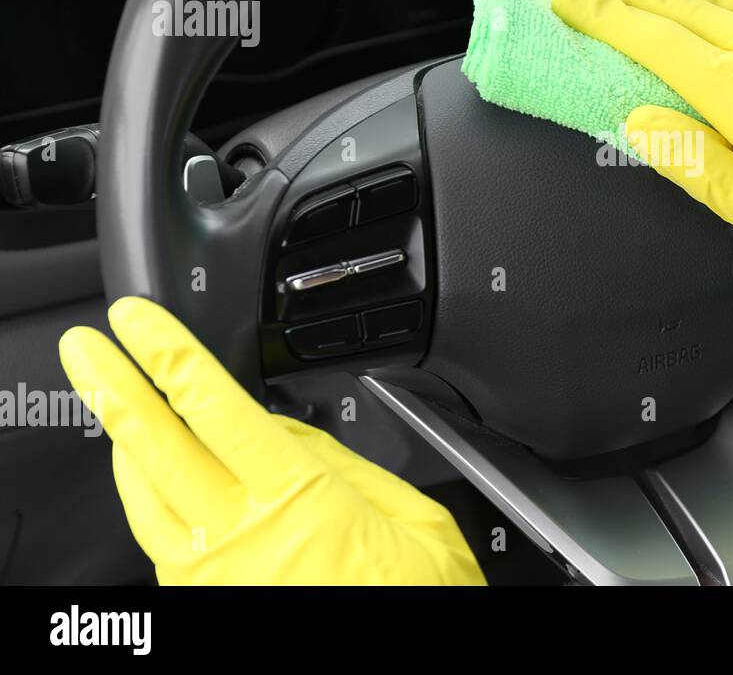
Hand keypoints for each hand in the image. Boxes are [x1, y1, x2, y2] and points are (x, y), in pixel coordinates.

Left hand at [59, 297, 484, 584]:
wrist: (410, 663)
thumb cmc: (417, 602)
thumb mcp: (415, 519)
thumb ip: (348, 466)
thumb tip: (289, 430)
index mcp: (299, 500)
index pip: (214, 409)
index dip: (169, 356)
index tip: (141, 323)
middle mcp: (241, 537)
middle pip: (155, 447)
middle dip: (114, 385)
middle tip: (85, 347)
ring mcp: (213, 575)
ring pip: (142, 498)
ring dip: (123, 444)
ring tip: (116, 404)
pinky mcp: (204, 602)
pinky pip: (159, 540)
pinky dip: (148, 498)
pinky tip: (154, 480)